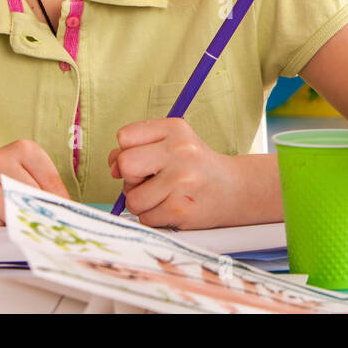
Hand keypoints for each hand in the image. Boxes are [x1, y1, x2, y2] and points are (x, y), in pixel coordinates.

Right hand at [0, 139, 68, 225]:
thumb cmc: (9, 177)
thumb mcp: (31, 173)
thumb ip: (48, 188)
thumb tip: (67, 210)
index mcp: (23, 149)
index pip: (49, 181)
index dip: (58, 202)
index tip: (62, 214)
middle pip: (30, 198)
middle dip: (36, 212)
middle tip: (38, 220)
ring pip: (10, 213)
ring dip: (15, 221)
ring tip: (13, 214)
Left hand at [107, 118, 241, 229]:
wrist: (235, 190)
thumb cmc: (195, 167)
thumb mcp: (172, 144)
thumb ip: (138, 148)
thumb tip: (112, 168)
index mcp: (175, 129)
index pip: (125, 136)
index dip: (126, 152)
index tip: (141, 160)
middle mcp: (180, 150)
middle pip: (125, 164)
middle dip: (131, 178)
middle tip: (151, 180)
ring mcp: (182, 180)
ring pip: (133, 198)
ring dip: (142, 202)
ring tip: (164, 196)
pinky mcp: (181, 209)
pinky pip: (146, 218)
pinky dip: (154, 217)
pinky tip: (173, 207)